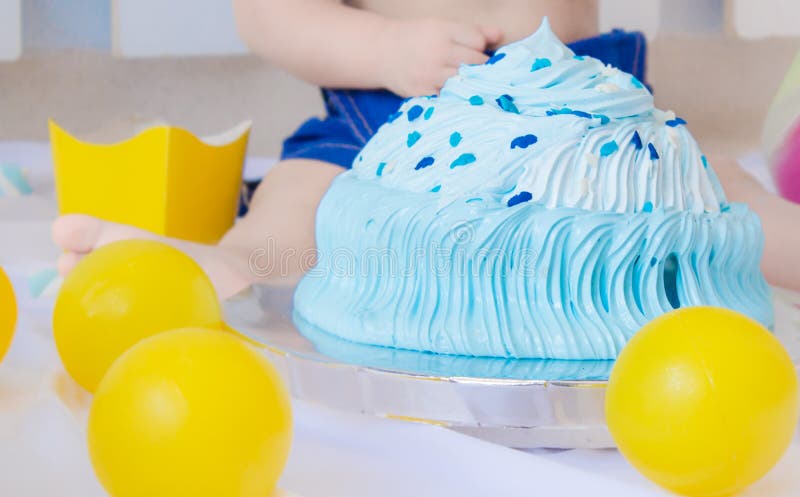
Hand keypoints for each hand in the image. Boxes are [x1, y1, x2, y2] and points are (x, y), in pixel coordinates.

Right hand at [378, 18, 501, 97]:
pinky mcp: (422, 92)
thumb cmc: (417, 38)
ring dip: (469, 83)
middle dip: (478, 66)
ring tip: (465, 81)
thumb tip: (499, 35)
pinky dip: (455, 96)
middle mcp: (436, 52)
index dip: (479, 46)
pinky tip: (454, 92)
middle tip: (472, 68)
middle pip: (475, 63)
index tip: (473, 50)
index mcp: (441, 31)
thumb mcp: (441, 27)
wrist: (381, 52)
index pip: (478, 41)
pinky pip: (449, 97)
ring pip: (465, 82)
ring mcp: (429, 74)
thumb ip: (472, 31)